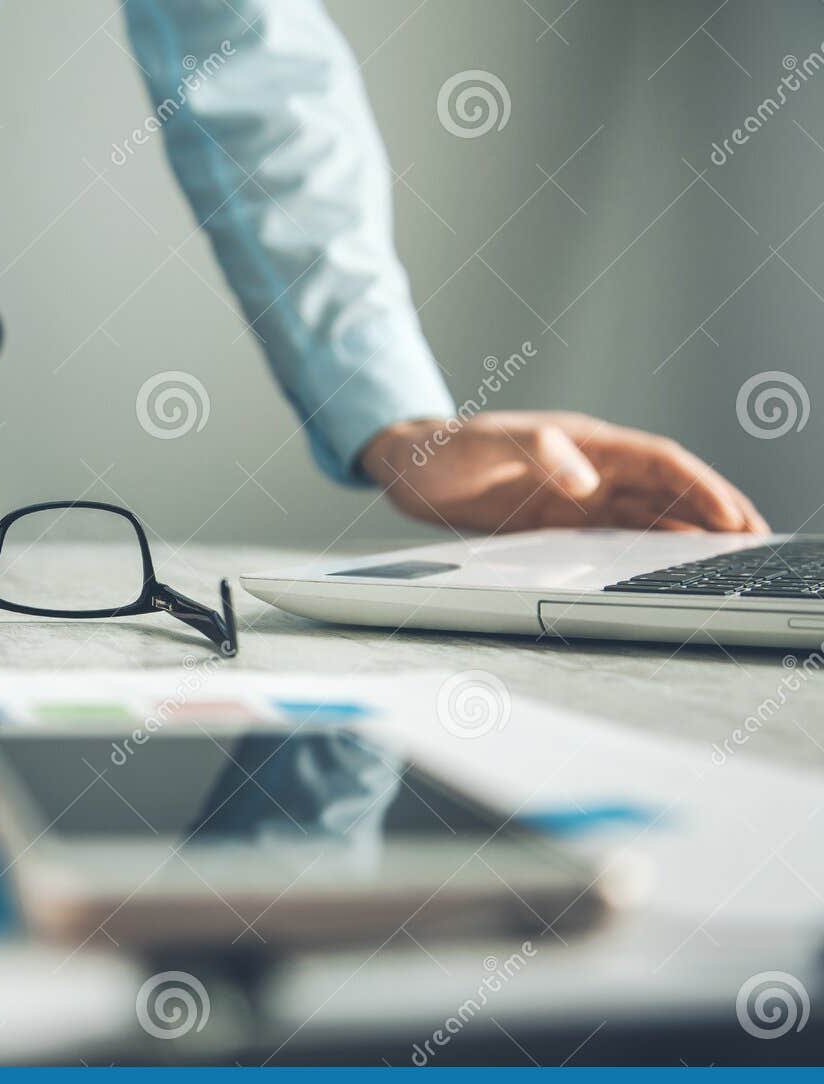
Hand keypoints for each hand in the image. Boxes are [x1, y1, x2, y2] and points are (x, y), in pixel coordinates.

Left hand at [360, 411, 768, 533]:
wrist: (407, 464)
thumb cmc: (444, 449)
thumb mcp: (486, 445)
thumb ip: (538, 452)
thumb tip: (586, 479)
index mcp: (584, 442)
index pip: (659, 462)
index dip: (700, 487)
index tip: (733, 515)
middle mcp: (589, 466)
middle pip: (666, 488)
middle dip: (713, 510)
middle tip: (754, 542)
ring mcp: (576, 493)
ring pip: (646, 512)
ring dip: (687, 531)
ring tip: (727, 557)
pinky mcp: (557, 518)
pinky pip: (613, 533)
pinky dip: (646, 546)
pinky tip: (666, 564)